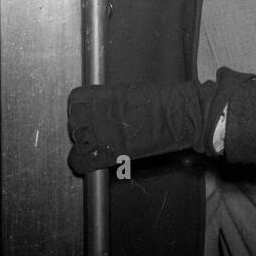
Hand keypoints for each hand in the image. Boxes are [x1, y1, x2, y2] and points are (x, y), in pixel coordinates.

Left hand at [66, 70, 255, 175]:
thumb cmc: (163, 101)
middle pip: (74, 125)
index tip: (85, 112)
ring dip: (83, 146)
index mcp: (103, 97)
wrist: (181, 116)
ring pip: (77, 145)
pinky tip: (94, 161)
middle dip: (81, 129)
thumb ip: (111, 101)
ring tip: (94, 146)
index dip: (79, 109)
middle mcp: (99, 116)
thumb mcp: (131, 93)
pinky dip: (87, 163)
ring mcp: (104, 136)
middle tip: (93, 131)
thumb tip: (101, 107)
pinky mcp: (112, 154)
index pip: (75, 103)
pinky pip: (85, 162)